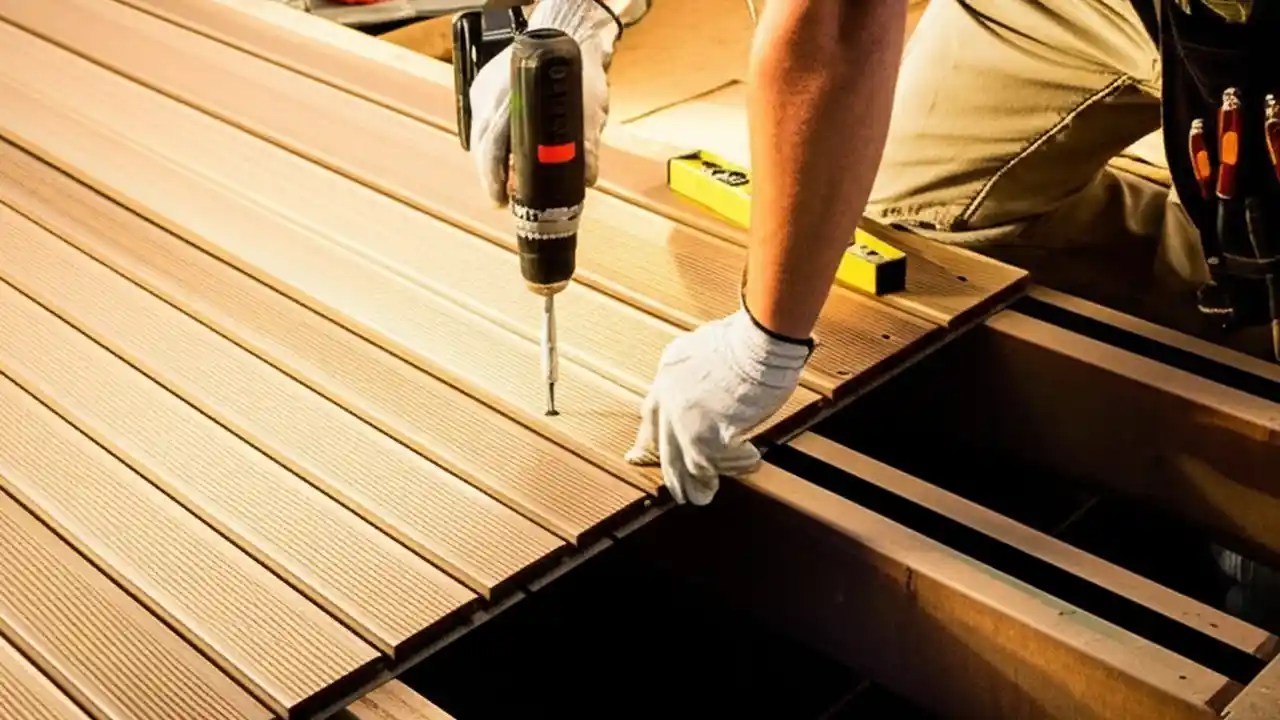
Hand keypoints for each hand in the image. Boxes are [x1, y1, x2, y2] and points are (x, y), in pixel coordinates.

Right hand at [467, 0, 618, 204]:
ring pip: (479, 134)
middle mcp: (490, 94)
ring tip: (504, 181)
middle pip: (480, 144)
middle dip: (489, 175)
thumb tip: (587, 179)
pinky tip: (504, 155)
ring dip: (489, 160)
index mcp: (509, 99)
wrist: (571, 32)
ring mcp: (485, 88)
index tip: (498, 198)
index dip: (492, 176)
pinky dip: (491, 141)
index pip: (491, 146)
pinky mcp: (485, 86)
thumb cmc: (580, 68)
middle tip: (501, 198)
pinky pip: (482, 121)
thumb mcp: (589, 110)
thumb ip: (587, 146)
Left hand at [625, 306, 811, 505]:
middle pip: (666, 453)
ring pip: (692, 467)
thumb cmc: (740, 337)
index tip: (637, 458)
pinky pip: (726, 463)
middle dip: (675, 479)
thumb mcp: (697, 347)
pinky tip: (752, 460)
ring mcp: (688, 424)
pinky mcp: (712, 438)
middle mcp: (670, 405)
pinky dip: (741, 464)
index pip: (648, 420)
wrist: (757, 339)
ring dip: (704, 482)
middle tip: (682, 494)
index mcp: (665, 380)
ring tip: (707, 494)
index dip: (646, 444)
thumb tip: (696, 390)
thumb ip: (689, 372)